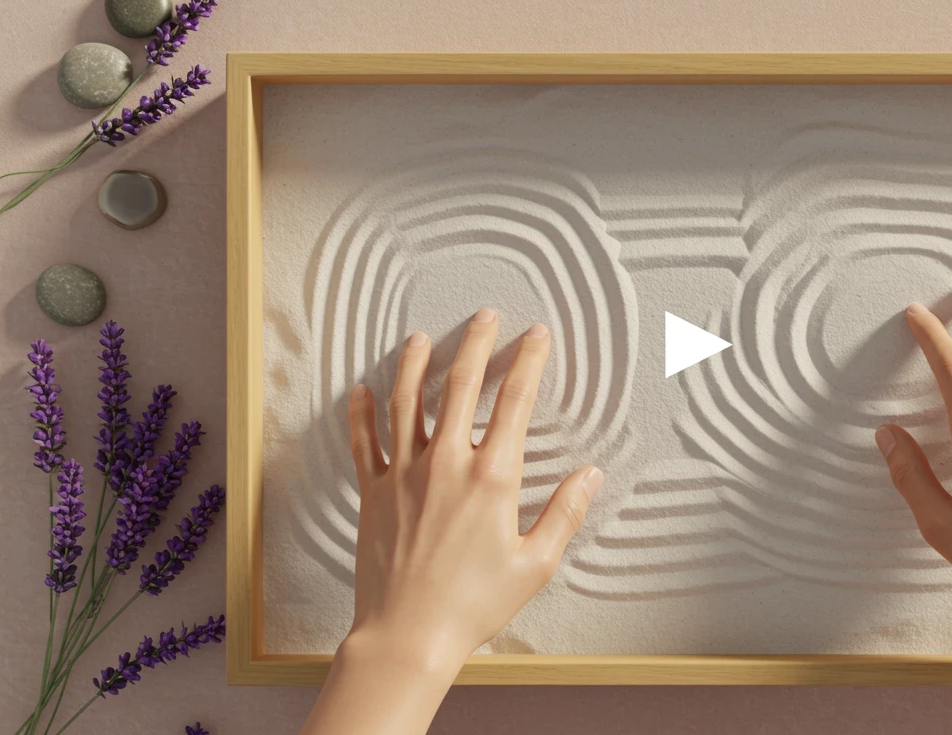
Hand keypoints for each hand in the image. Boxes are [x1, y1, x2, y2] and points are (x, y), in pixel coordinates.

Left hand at [343, 308, 603, 676]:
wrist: (408, 635)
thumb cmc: (473, 605)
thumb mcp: (536, 564)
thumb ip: (565, 513)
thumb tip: (591, 476)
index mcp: (492, 477)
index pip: (515, 402)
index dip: (528, 361)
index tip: (536, 336)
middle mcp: (446, 464)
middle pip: (460, 385)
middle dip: (475, 343)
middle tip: (484, 316)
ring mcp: (404, 474)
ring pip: (406, 401)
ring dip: (414, 363)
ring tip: (421, 338)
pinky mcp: (373, 493)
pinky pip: (364, 441)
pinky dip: (361, 411)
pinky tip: (361, 389)